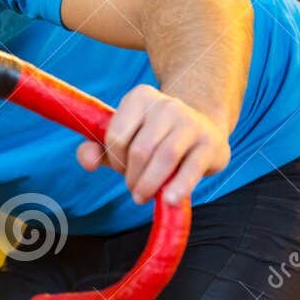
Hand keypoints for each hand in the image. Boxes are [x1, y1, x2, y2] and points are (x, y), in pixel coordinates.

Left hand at [75, 84, 229, 204]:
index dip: (115, 159)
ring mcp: (191, 122)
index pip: (116, 135)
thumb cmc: (152, 137)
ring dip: (149, 184)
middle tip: (135, 189)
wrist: (201, 130)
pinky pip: (191, 168)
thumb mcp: (122, 139)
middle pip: (139, 150)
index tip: (122, 169)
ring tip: (144, 197)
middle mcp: (167, 104)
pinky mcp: (211, 143)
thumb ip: (97, 149)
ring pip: (164, 157)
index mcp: (140, 98)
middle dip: (132, 176)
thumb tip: (88, 163)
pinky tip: (169, 200)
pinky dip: (178, 187)